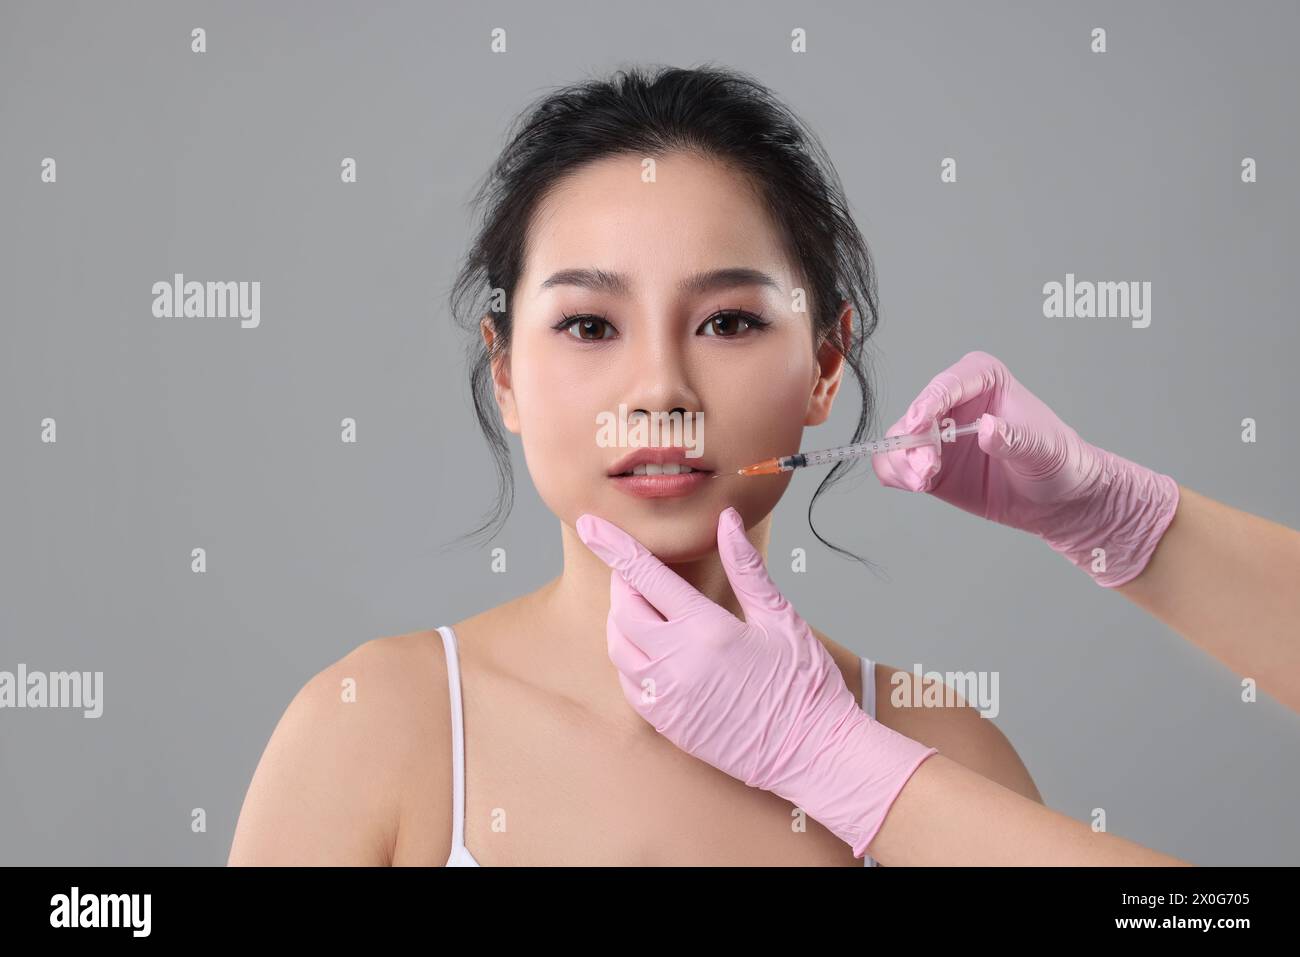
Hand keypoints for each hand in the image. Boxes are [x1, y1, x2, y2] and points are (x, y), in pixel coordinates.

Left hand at [575, 507, 936, 857]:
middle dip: (624, 584)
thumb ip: (746, 567)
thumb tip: (728, 522)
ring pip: (618, 648)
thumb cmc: (804, 686)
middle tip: (638, 572)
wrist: (812, 753)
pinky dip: (631, 658)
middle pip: (623, 610)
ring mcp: (667, 698)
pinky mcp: (666, 724)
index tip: (590, 526)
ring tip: (646, 607)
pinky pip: (629, 683)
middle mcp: (677, 664)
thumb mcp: (779, 617)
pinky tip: (654, 650)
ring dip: (623, 621)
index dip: (613, 546)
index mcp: (706, 631)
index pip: (644, 576)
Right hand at [872, 350, 1179, 586]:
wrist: (1061, 499)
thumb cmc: (1058, 460)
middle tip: (925, 469)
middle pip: (916, 414)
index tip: (919, 424)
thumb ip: (1012, 438)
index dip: (929, 403)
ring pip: (900, 440)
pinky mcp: (928, 465)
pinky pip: (897, 465)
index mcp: (983, 379)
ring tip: (923, 482)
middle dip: (914, 442)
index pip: (948, 384)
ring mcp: (937, 435)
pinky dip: (899, 475)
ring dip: (904, 461)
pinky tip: (917, 484)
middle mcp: (954, 403)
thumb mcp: (1042, 448)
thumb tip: (986, 428)